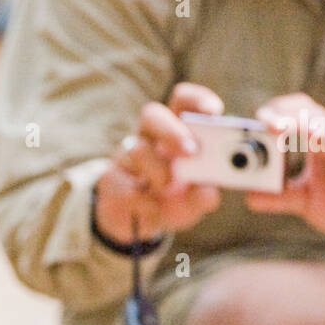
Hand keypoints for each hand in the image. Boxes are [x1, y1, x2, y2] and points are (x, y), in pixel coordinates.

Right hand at [94, 83, 224, 242]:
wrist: (136, 224)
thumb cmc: (171, 201)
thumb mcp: (193, 200)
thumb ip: (203, 196)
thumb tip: (208, 192)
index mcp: (176, 131)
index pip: (182, 101)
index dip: (197, 100)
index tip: (214, 113)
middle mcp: (149, 138)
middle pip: (152, 115)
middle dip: (173, 131)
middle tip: (191, 152)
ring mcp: (126, 157)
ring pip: (137, 149)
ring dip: (158, 171)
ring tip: (168, 189)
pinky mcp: (111, 181)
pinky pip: (122, 184)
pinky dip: (142, 200)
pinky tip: (152, 209)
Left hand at [245, 94, 324, 239]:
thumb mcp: (303, 200)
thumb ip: (278, 196)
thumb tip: (249, 196)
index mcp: (317, 139)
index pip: (298, 111)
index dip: (280, 111)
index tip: (261, 120)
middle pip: (318, 111)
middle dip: (296, 115)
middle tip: (276, 127)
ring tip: (310, 136)